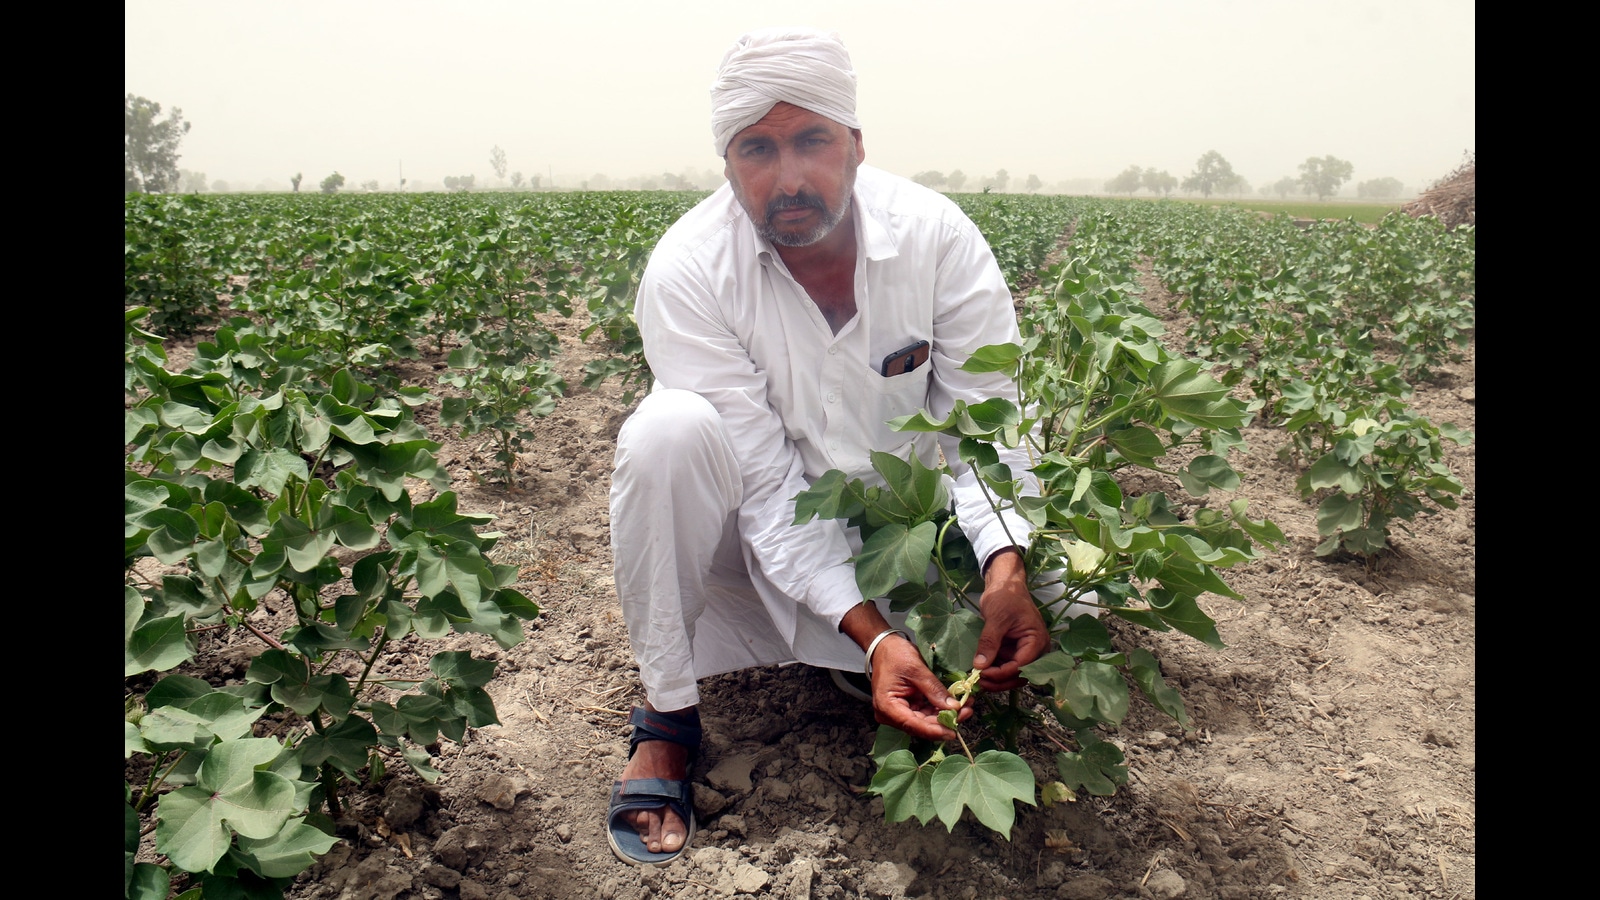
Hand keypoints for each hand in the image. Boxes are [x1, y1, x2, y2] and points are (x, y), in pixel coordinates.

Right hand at [869, 633, 971, 740]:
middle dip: (944, 721)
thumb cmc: (895, 654)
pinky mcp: (907, 707)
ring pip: (925, 721)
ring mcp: (899, 712)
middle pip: (921, 725)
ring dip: (945, 716)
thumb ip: (934, 690)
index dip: (935, 730)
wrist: (884, 646)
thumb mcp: (916, 669)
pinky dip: (940, 709)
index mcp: (887, 706)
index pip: (913, 725)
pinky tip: (955, 704)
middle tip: (966, 712)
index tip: (953, 732)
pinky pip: (925, 713)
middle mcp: (891, 714)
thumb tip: (954, 707)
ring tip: (965, 707)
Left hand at [972, 549, 1047, 692]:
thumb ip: (989, 642)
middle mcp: (1035, 650)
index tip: (982, 673)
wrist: (1005, 585)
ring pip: (1012, 674)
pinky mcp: (1014, 650)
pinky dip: (994, 670)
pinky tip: (980, 671)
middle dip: (999, 680)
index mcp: (1036, 640)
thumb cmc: (1005, 597)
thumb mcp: (996, 618)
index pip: (1021, 665)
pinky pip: (1006, 665)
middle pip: (1019, 675)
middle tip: (978, 682)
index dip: (1002, 673)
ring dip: (996, 679)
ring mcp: (1025, 651)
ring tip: (977, 679)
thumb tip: (980, 665)